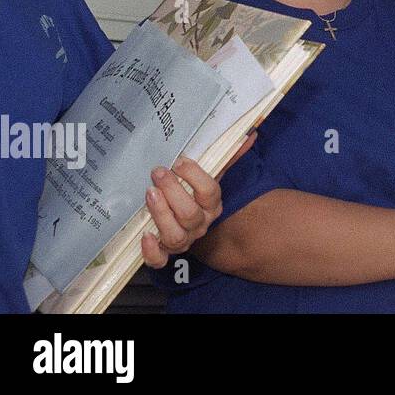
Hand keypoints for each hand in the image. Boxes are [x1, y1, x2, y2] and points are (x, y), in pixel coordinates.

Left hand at [140, 133, 252, 268]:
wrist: (187, 225)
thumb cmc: (195, 195)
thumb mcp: (210, 175)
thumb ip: (227, 156)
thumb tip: (250, 134)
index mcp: (212, 205)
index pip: (209, 191)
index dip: (194, 176)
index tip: (179, 161)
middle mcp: (200, 224)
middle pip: (190, 214)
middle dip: (173, 191)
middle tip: (158, 172)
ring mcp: (184, 240)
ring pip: (176, 236)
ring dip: (161, 214)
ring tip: (149, 193)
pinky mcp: (165, 253)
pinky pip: (160, 260)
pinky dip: (151, 251)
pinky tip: (144, 235)